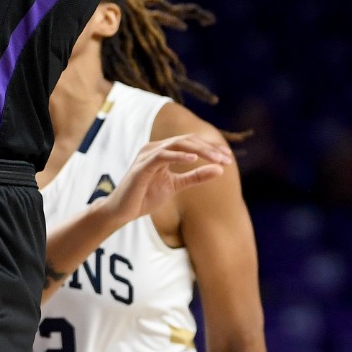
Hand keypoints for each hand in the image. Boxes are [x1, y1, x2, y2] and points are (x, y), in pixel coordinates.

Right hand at [103, 133, 234, 227]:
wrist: (122, 211)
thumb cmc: (146, 196)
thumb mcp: (176, 185)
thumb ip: (196, 176)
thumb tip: (220, 170)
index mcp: (162, 150)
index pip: (190, 142)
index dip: (210, 148)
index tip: (228, 157)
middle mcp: (154, 148)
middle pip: (186, 140)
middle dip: (208, 148)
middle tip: (226, 158)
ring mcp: (146, 155)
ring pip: (176, 144)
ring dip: (199, 150)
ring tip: (216, 158)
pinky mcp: (141, 167)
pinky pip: (161, 156)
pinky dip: (178, 156)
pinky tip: (193, 159)